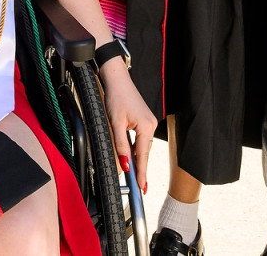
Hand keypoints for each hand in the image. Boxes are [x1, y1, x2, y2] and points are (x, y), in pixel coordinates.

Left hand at [100, 59, 154, 186]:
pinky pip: (141, 139)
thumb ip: (121, 145)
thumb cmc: (116, 97)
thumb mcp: (115, 122)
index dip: (141, 173)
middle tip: (139, 188)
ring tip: (136, 177)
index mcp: (146, 127)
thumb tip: (125, 163)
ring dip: (138, 160)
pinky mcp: (144, 120)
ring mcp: (148, 122)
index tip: (142, 188)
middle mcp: (151, 125)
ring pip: (143, 147)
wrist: (117, 79)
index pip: (143, 156)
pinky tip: (132, 157)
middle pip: (145, 153)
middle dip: (141, 170)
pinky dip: (137, 150)